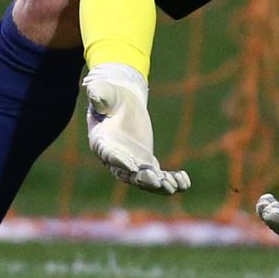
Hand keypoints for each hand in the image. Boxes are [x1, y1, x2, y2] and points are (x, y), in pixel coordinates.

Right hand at [83, 63, 189, 193]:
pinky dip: (171, 181)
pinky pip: (159, 177)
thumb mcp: (104, 92)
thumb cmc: (111, 95)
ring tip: (174, 184)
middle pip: (127, 175)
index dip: (119, 161)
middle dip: (143, 180)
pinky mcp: (146, 164)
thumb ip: (99, 94)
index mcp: (102, 141)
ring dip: (159, 185)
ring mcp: (132, 164)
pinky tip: (185, 182)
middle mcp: (115, 158)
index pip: (109, 154)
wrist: (123, 102)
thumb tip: (94, 93)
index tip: (132, 166)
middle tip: (157, 181)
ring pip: (145, 181)